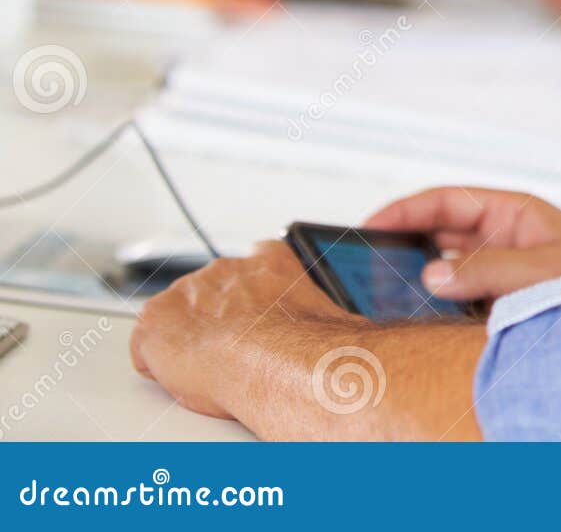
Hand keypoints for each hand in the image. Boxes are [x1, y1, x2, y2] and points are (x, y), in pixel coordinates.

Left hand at [130, 241, 347, 420]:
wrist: (277, 359)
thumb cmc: (307, 344)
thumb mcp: (324, 312)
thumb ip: (310, 307)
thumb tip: (335, 328)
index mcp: (270, 260)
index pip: (250, 269)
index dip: (247, 302)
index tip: (252, 324)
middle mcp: (226, 268)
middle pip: (208, 295)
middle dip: (215, 323)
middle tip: (232, 356)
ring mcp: (188, 292)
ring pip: (177, 320)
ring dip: (188, 342)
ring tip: (212, 373)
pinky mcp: (156, 322)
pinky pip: (146, 348)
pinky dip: (158, 366)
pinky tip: (182, 379)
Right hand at [366, 186, 560, 300]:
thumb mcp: (545, 268)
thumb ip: (489, 269)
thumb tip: (432, 274)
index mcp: (515, 211)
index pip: (447, 200)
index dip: (406, 210)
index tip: (371, 226)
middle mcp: (507, 237)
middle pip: (442, 234)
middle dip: (405, 245)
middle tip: (368, 264)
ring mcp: (506, 269)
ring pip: (450, 270)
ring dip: (422, 280)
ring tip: (385, 294)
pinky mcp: (507, 301)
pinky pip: (464, 299)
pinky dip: (442, 307)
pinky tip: (424, 319)